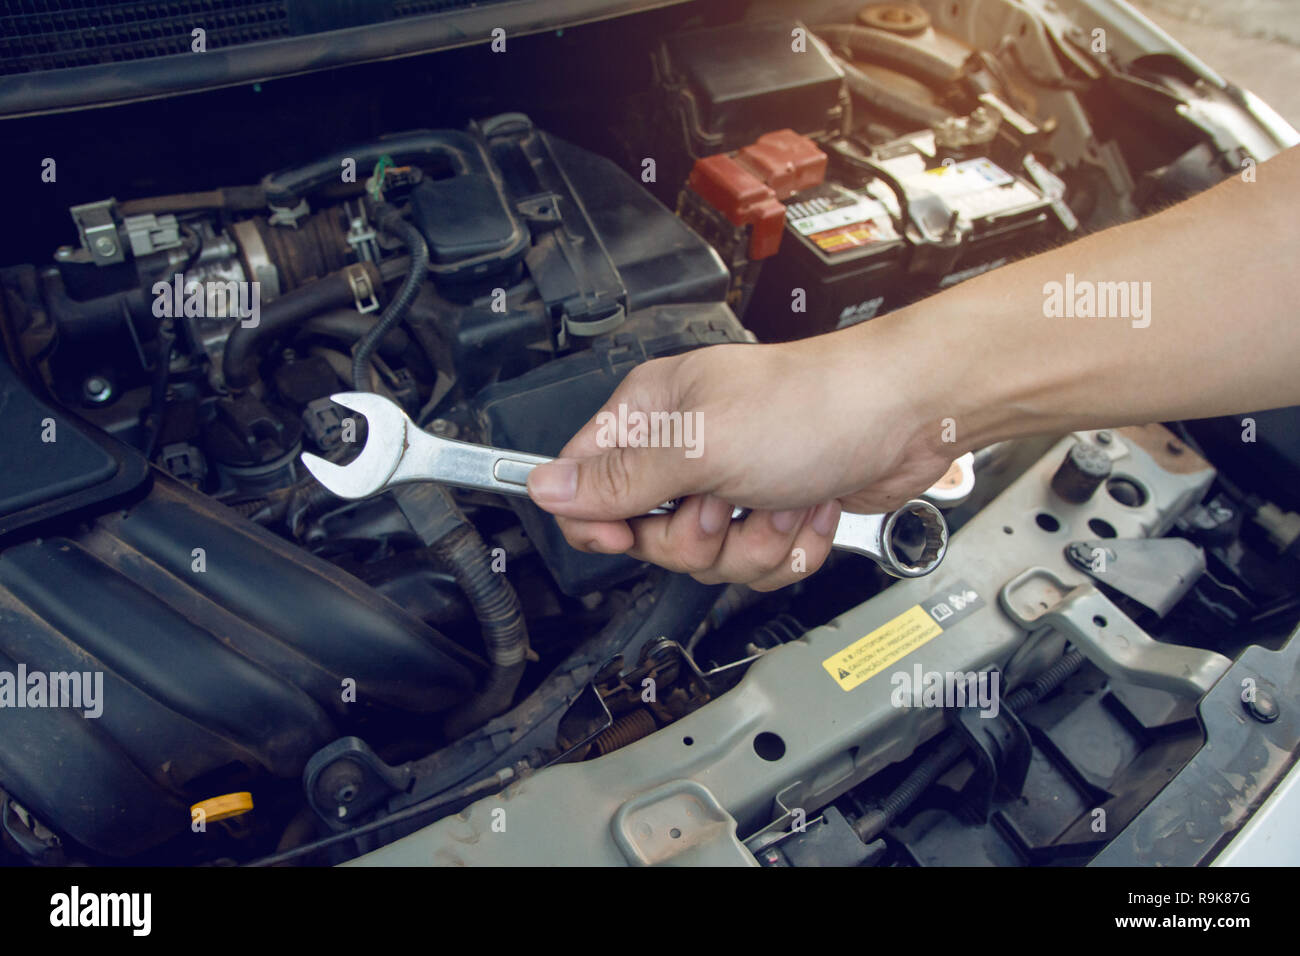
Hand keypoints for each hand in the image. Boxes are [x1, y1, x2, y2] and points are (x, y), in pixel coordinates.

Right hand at [525, 331, 954, 589]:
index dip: (600, 521)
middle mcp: (687, 449)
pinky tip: (807, 508)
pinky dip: (788, 549)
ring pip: (706, 560)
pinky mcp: (771, 511)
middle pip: (648, 537)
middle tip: (724, 503)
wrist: (908, 418)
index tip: (629, 531)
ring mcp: (731, 483)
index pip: (584, 483)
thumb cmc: (813, 406)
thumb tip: (545, 487)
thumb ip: (619, 478)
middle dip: (697, 538)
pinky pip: (755, 565)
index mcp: (653, 415)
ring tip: (780, 499)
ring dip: (752, 545)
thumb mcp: (700, 446)